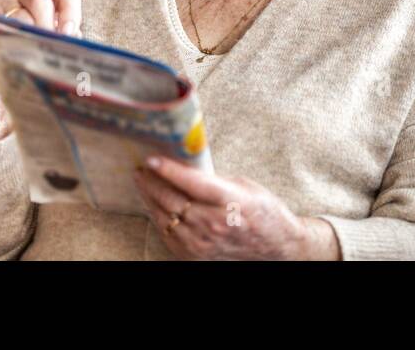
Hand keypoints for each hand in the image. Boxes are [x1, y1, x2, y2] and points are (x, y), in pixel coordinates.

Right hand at [0, 0, 81, 144]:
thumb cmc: (32, 51)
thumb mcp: (52, 41)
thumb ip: (64, 36)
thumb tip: (75, 41)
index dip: (71, 13)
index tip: (70, 35)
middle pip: (42, 1)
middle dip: (49, 25)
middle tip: (51, 45)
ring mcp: (4, 2)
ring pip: (20, 15)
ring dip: (29, 36)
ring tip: (34, 53)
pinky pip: (0, 27)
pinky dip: (10, 41)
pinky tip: (16, 55)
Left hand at [135, 156, 338, 260]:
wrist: (273, 246)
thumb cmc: (262, 210)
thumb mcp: (244, 185)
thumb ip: (215, 179)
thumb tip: (186, 164)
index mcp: (230, 201)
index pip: (191, 182)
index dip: (168, 169)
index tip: (151, 158)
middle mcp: (214, 224)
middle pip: (172, 200)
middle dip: (152, 182)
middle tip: (141, 168)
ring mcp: (203, 243)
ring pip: (165, 218)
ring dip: (150, 199)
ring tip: (142, 183)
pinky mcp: (196, 256)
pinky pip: (167, 235)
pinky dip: (158, 218)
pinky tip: (153, 205)